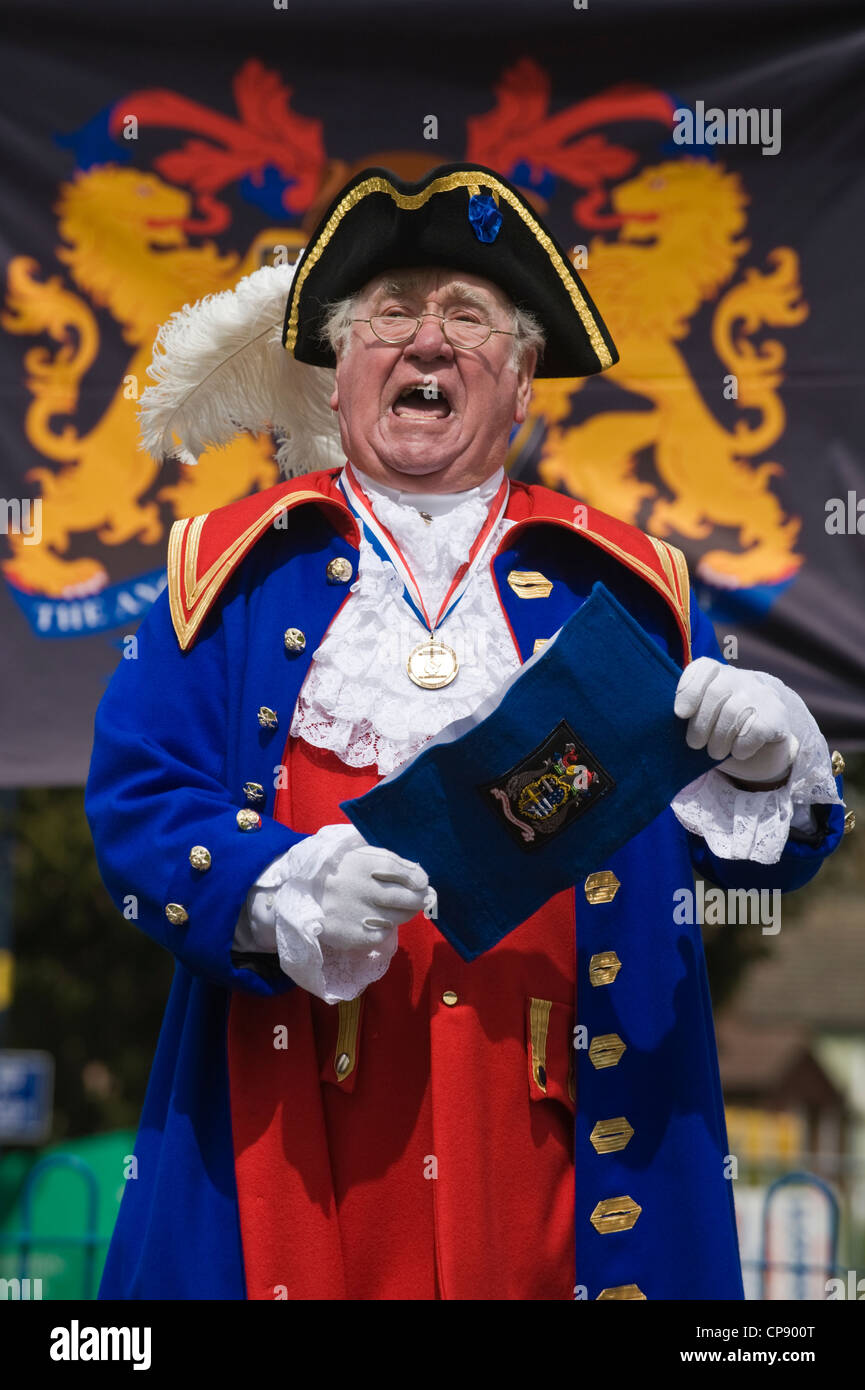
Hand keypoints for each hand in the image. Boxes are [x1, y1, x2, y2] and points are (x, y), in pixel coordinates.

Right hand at [318, 842, 429, 952]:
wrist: (302, 892)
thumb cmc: (341, 870)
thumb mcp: (361, 855)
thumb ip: (392, 863)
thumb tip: (423, 881)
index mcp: (363, 862)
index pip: (404, 872)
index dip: (417, 878)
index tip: (422, 882)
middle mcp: (361, 888)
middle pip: (407, 898)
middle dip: (418, 899)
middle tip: (421, 898)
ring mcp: (356, 913)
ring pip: (397, 918)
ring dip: (401, 913)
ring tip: (390, 906)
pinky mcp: (351, 935)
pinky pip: (382, 934)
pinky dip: (383, 928)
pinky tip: (373, 919)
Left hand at [674, 658, 798, 784]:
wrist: (762, 745)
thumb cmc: (720, 729)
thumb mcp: (701, 718)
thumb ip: (687, 714)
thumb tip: (670, 722)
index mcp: (718, 673)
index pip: (702, 669)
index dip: (689, 690)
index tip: (680, 714)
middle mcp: (742, 678)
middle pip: (716, 693)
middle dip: (701, 723)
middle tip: (695, 744)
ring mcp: (762, 694)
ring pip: (734, 712)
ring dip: (719, 739)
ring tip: (714, 752)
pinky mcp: (777, 715)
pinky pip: (754, 729)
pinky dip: (741, 745)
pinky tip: (738, 751)